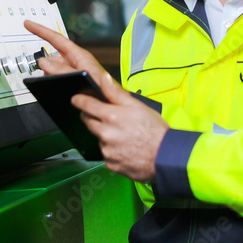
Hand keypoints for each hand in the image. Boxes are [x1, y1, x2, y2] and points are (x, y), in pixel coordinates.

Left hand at [24, 20, 167, 181]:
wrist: (166, 157)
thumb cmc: (155, 130)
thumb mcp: (137, 105)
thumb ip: (116, 93)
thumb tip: (104, 78)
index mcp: (111, 116)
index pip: (85, 104)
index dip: (79, 100)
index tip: (76, 99)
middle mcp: (105, 134)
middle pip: (88, 121)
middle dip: (92, 117)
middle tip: (106, 116)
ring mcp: (106, 151)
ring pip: (97, 138)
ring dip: (104, 135)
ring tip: (123, 135)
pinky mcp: (110, 164)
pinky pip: (106, 154)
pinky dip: (112, 151)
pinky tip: (125, 149)